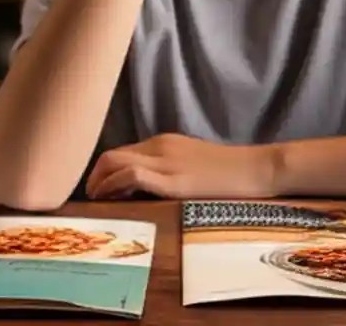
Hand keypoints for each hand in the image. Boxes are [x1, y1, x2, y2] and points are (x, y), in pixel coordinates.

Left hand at [85, 134, 279, 200]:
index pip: (120, 152)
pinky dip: (113, 186)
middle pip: (110, 155)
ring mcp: (166, 162)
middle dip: (93, 177)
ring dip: (98, 183)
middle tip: (90, 199)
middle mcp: (159, 148)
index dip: (102, 172)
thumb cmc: (229, 172)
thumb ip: (168, 170)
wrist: (255, 169)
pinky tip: (109, 200)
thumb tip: (145, 189)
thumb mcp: (192, 164)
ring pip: (115, 162)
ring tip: (95, 202)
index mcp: (163, 143)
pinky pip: (131, 175)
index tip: (96, 190)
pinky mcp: (173, 180)